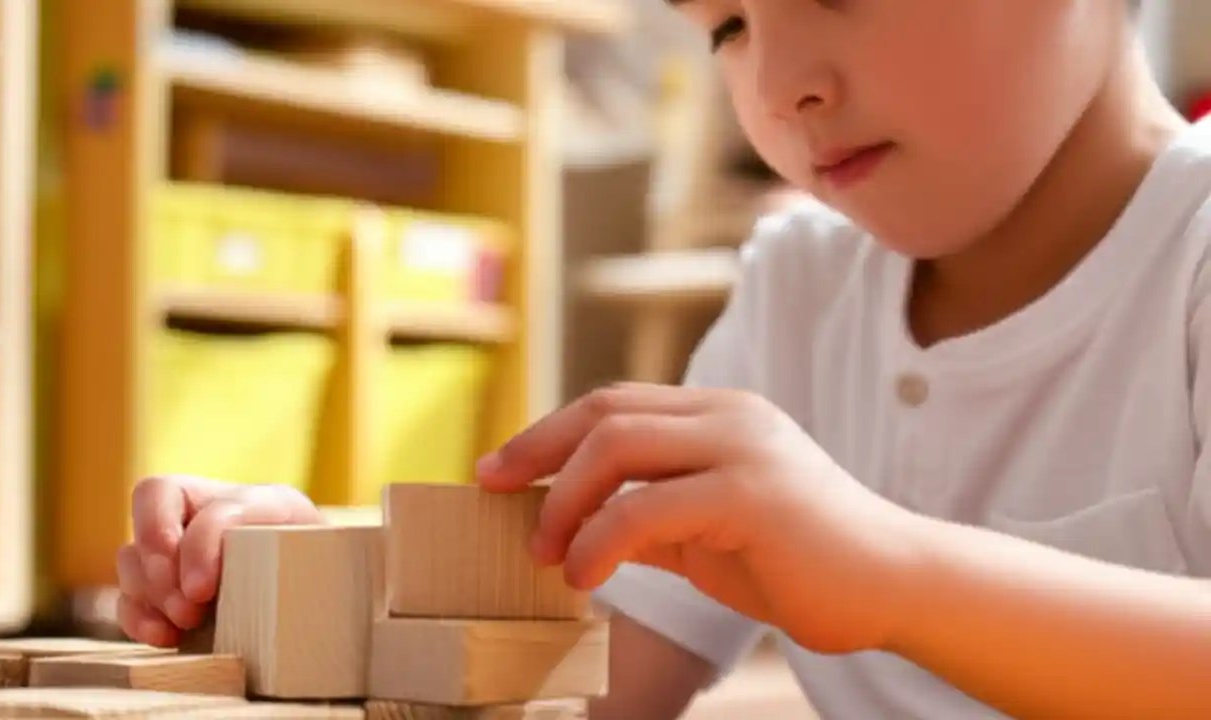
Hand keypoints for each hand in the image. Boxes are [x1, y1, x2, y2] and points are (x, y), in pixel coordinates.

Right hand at [116, 476, 323, 646]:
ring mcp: (181, 545)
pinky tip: (163, 636)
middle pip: (154, 501)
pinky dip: (136, 615)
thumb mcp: (329, 561)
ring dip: (147, 590)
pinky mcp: (162, 586)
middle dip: (163, 561)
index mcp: (260, 500)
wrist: (321, 603)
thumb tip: (308, 579)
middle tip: (189, 609)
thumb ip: (318, 558)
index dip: (202, 543)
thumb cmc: (327, 578)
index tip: (203, 590)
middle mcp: (212, 510)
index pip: (215, 502)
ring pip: (133, 549)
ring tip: (182, 623)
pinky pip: (127, 593)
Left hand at [476, 383, 921, 653]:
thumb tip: (575, 522)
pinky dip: (599, 541)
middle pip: (605, 409)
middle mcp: (728, 415)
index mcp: (718, 414)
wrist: (891, 586)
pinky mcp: (752, 493)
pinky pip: (646, 507)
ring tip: (545, 552)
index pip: (614, 402)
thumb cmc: (797, 562)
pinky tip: (586, 576)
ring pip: (618, 444)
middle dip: (537, 450)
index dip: (547, 432)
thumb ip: (650, 512)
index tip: (499, 470)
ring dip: (564, 501)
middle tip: (493, 492)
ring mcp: (742, 447)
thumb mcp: (707, 528)